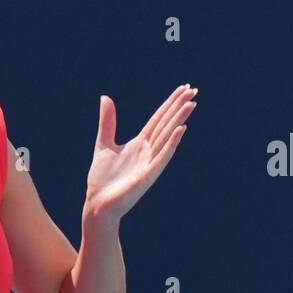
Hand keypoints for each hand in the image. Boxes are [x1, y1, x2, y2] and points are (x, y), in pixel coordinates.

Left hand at [84, 84, 196, 222]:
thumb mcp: (103, 144)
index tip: (183, 88)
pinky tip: (181, 129)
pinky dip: (172, 143)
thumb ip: (108, 122)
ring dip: (179, 120)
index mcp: (139, 143)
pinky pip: (162, 157)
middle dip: (179, 107)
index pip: (158, 119)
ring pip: (167, 137)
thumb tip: (105, 97)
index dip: (170, 104)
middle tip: (194, 90)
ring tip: (191, 104)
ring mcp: (150, 163)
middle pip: (166, 124)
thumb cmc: (101, 179)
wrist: (97, 204)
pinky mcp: (148, 175)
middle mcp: (148, 151)